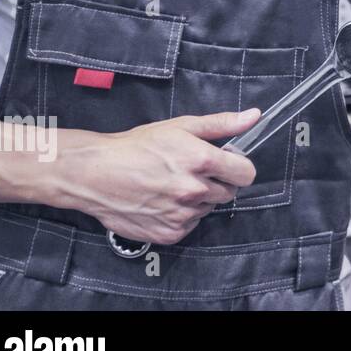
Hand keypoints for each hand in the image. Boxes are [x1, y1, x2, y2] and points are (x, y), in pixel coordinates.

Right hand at [72, 110, 259, 245]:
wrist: (95, 173)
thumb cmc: (137, 147)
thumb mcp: (181, 126)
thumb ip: (222, 123)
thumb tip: (254, 116)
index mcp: (202, 162)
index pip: (246, 174)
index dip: (237, 166)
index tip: (225, 162)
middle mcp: (195, 191)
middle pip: (228, 192)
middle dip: (216, 182)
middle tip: (190, 171)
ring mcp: (182, 215)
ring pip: (208, 208)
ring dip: (198, 199)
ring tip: (171, 184)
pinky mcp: (169, 233)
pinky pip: (190, 224)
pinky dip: (181, 215)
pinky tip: (163, 200)